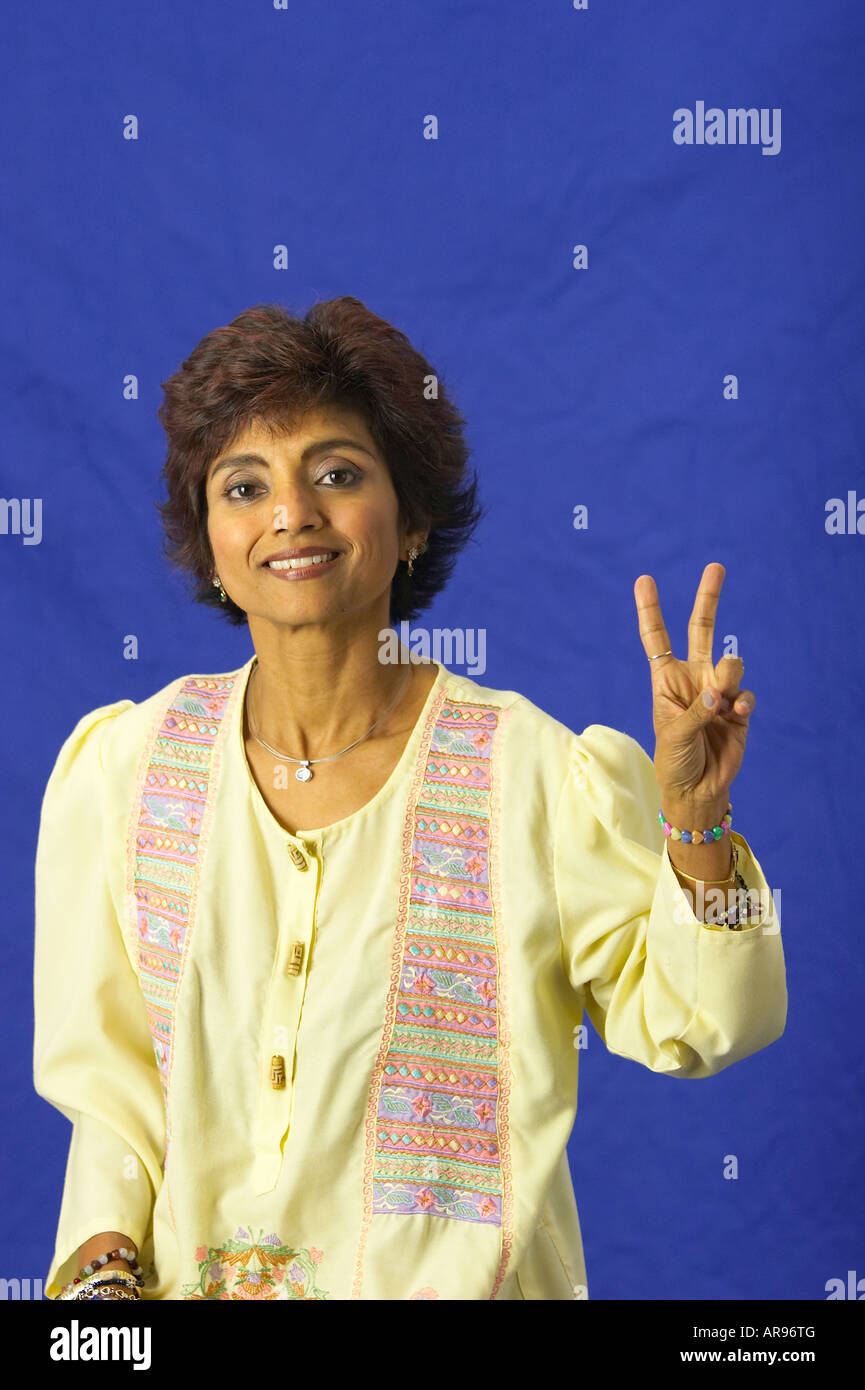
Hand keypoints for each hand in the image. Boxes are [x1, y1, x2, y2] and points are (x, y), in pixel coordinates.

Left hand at [633, 562, 753, 816]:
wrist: (698, 790)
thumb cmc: (675, 761)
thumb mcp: (674, 735)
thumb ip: (696, 711)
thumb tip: (719, 692)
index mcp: (666, 679)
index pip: (656, 637)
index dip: (650, 609)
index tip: (644, 580)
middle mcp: (693, 678)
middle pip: (701, 630)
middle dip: (708, 597)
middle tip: (716, 566)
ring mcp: (718, 692)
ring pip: (730, 662)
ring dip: (728, 674)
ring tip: (719, 700)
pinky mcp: (738, 709)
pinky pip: (745, 693)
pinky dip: (742, 701)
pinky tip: (736, 713)